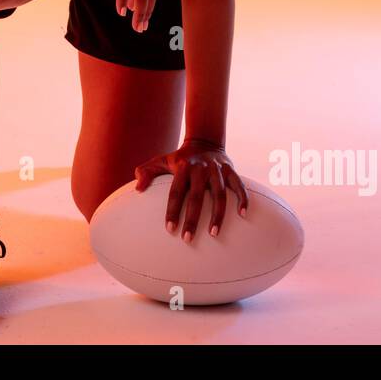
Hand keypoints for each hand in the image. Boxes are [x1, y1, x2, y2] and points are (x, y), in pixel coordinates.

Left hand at [134, 139, 249, 241]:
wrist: (205, 140)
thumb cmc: (180, 157)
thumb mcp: (162, 160)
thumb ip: (147, 172)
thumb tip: (137, 188)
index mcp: (183, 168)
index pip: (176, 192)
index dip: (173, 211)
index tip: (170, 229)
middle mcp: (200, 169)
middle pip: (197, 197)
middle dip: (193, 219)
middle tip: (188, 239)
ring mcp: (217, 169)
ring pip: (220, 194)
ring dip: (218, 215)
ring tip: (214, 234)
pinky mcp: (231, 169)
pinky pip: (239, 185)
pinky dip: (243, 198)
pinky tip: (243, 215)